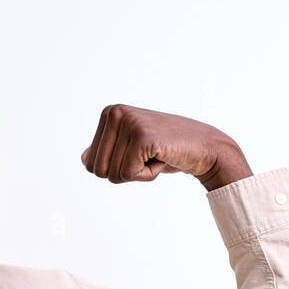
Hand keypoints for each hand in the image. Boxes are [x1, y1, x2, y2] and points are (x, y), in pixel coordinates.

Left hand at [79, 104, 251, 189]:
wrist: (204, 148)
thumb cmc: (168, 150)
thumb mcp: (133, 149)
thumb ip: (108, 151)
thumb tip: (84, 159)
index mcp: (109, 113)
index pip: (90, 164)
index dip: (118, 169)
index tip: (141, 153)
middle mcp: (115, 112)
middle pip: (98, 170)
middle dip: (126, 173)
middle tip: (149, 156)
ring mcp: (128, 122)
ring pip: (113, 174)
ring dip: (139, 174)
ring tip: (157, 155)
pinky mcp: (142, 136)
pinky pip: (129, 174)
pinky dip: (148, 176)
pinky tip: (163, 158)